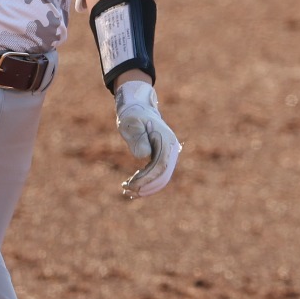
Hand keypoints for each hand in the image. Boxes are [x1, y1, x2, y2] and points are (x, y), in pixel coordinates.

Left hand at [113, 80, 179, 198]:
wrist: (138, 107)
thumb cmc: (132, 114)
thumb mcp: (131, 123)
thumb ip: (137, 138)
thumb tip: (144, 156)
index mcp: (166, 140)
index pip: (160, 166)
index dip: (147, 178)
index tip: (131, 184)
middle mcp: (171, 147)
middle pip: (164, 175)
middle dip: (146, 186)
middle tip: (127, 192)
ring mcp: (169, 153)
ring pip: (162, 177)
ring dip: (147, 187)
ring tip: (127, 191)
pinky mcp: (163, 157)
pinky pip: (159, 174)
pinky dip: (147, 183)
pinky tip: (133, 186)